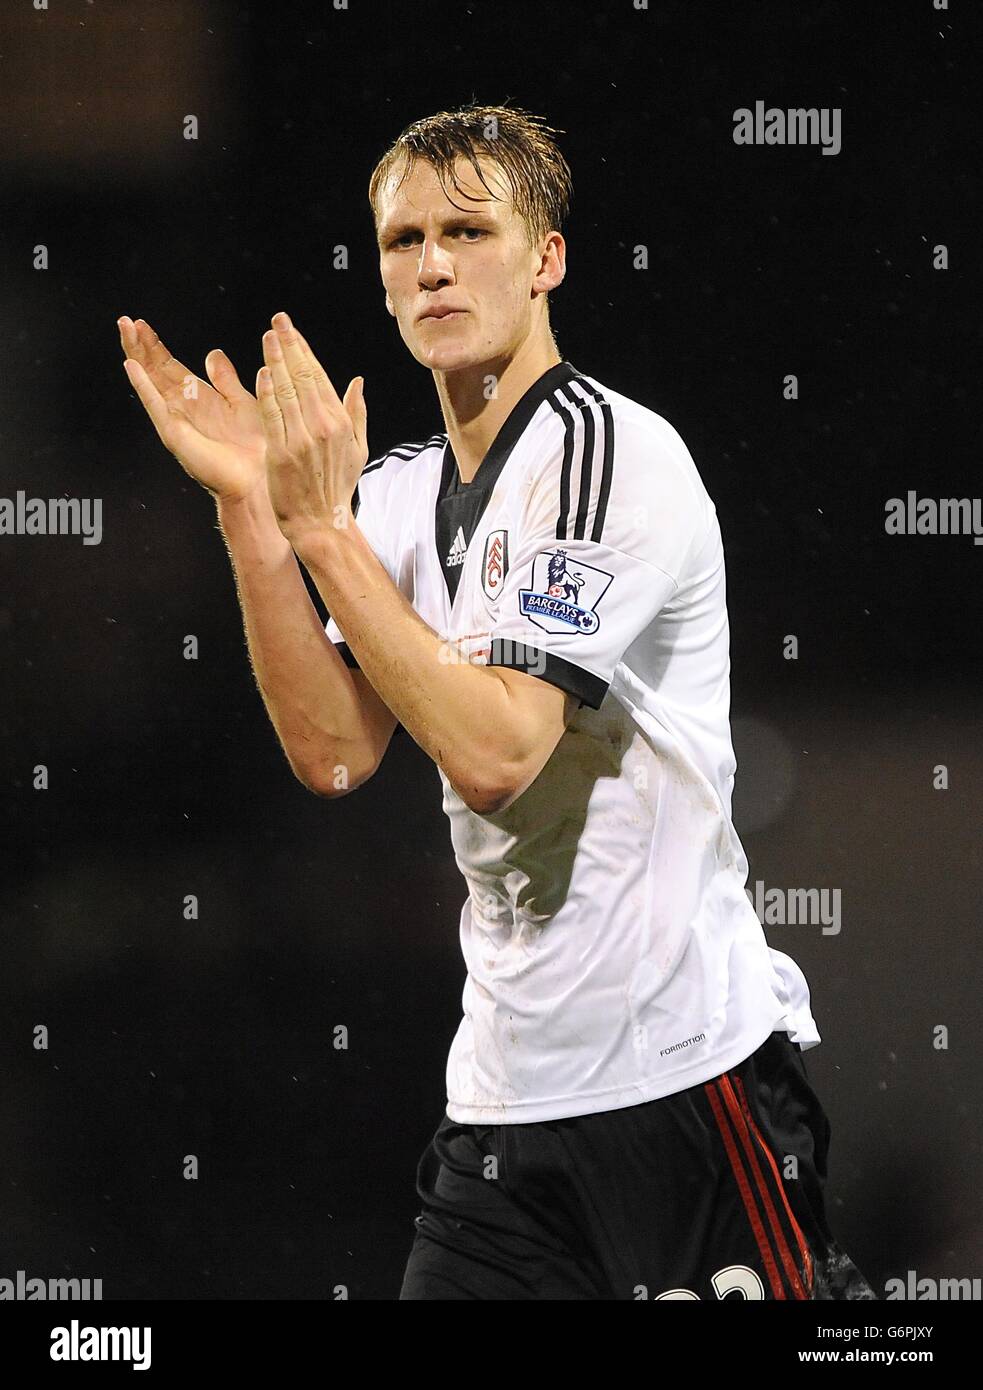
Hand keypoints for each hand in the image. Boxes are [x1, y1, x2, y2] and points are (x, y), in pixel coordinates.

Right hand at [118, 316, 266, 503]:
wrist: (257, 477)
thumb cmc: (254, 445)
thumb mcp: (240, 401)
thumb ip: (224, 379)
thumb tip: (213, 353)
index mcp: (197, 398)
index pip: (169, 366)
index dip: (156, 345)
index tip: (142, 324)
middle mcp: (181, 407)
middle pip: (154, 370)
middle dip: (139, 345)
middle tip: (125, 320)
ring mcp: (174, 419)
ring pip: (149, 381)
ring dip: (136, 356)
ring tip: (124, 331)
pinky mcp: (174, 433)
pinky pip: (155, 405)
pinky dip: (143, 386)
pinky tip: (132, 367)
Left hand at [256, 311, 367, 558]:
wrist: (320, 521)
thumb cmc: (338, 486)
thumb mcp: (357, 448)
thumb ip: (357, 412)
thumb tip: (358, 382)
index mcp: (339, 423)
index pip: (318, 376)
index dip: (303, 350)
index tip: (291, 330)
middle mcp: (322, 427)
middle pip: (302, 377)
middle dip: (289, 345)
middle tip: (277, 321)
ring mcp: (300, 440)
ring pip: (286, 392)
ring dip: (276, 361)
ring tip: (269, 338)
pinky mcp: (281, 453)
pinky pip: (273, 417)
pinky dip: (268, 393)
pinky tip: (263, 373)